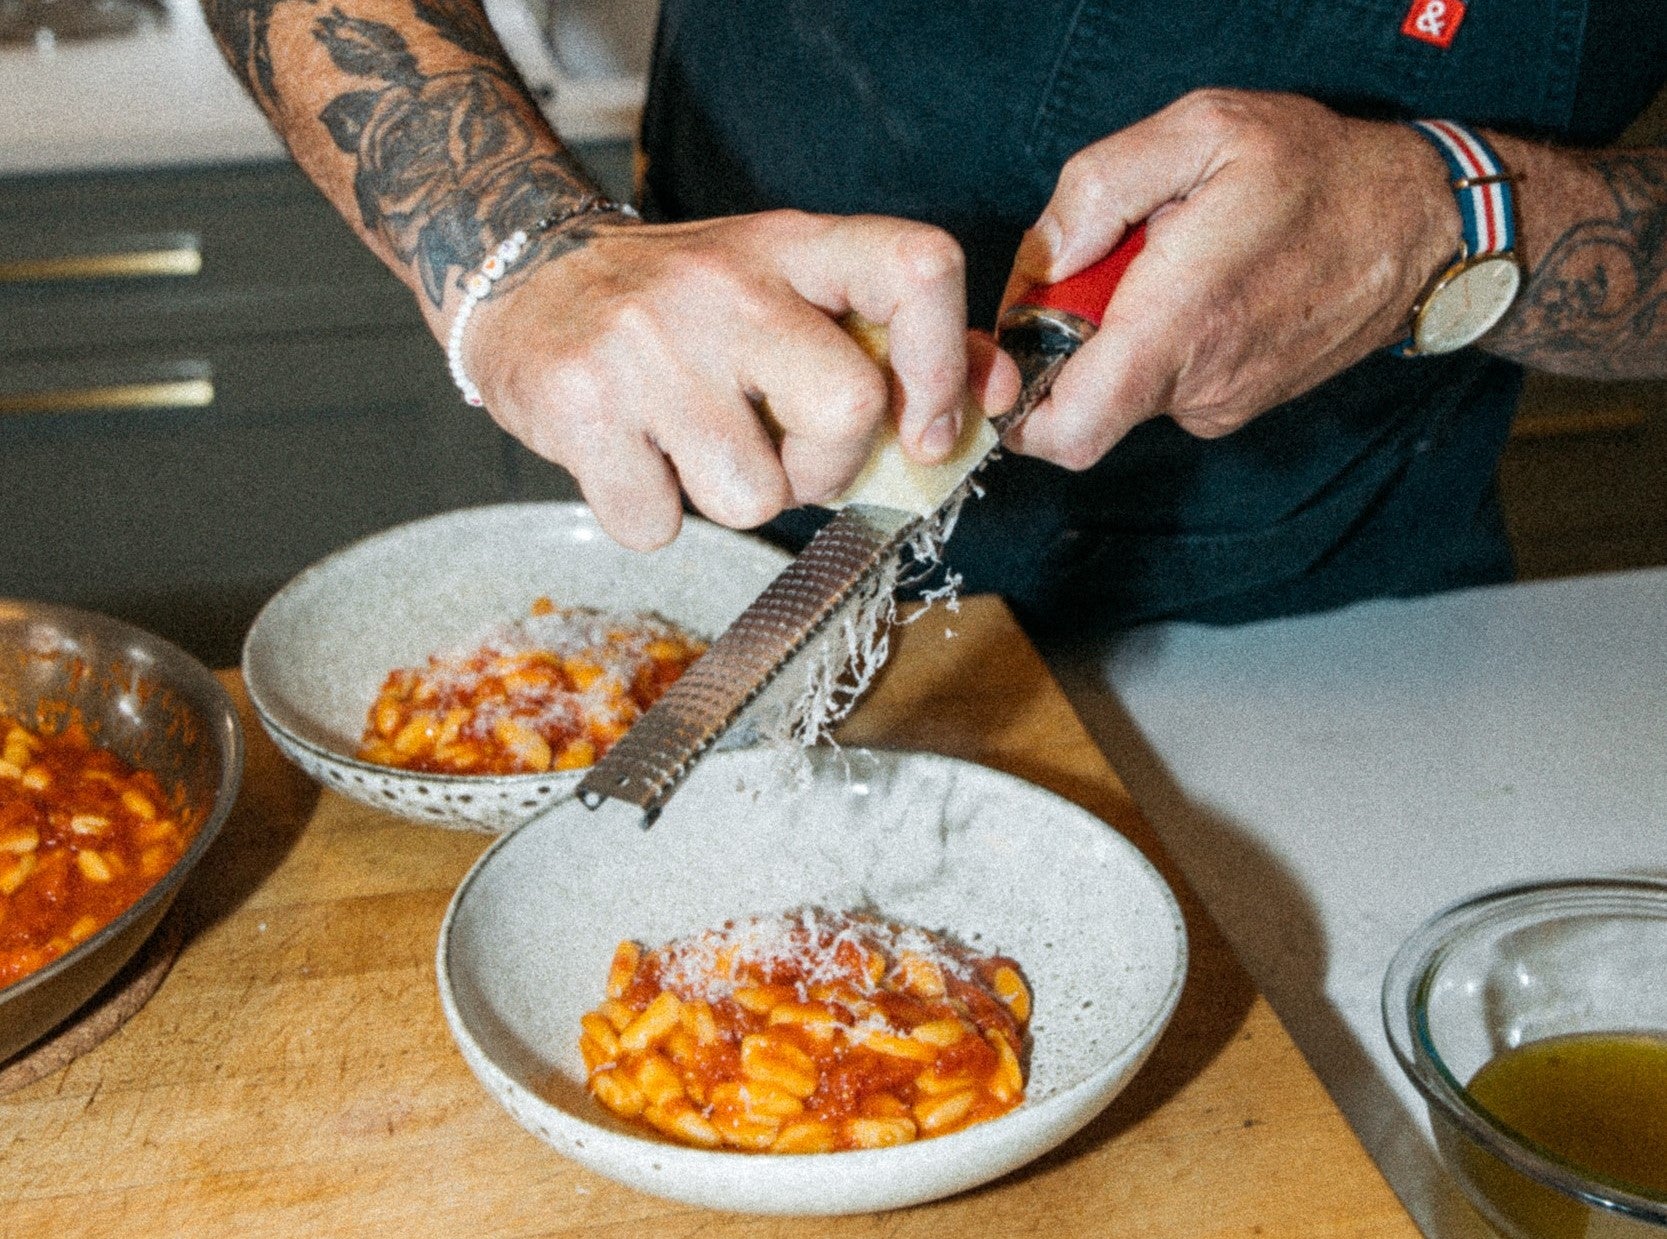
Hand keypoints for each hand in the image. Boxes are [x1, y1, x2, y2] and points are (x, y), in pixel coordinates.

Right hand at [463, 209, 1018, 549]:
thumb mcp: (788, 287)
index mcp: (793, 247)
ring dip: (732, 497)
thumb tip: (998, 395)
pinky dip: (651, 514)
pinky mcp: (581, 410)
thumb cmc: (680, 301)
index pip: (918, 268)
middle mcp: (726, 287)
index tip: (927, 428)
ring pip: (753, 497)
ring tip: (691, 444)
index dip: (945, 367)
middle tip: (786, 455)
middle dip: (830, 469)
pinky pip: (659, 526)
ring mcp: (648, 348)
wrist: (527, 277)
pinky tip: (633, 459)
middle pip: (848, 409)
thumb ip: (894, 338)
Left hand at [1000, 89, 1461, 467]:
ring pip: (1121, 390)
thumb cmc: (1318, 172)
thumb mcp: (1202, 129)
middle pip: (1078, 403)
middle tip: (1105, 267)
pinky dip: (1156, 342)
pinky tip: (1198, 287)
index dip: (1015, 408)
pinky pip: (1163, 385)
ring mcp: (1219, 406)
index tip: (1010, 351)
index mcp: (1177, 328)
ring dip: (1116, 334)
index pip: (1062, 430)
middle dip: (1065, 342)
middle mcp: (1197, 387)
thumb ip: (1098, 188)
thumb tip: (1040, 258)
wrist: (1423, 228)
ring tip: (1168, 265)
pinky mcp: (1235, 407)